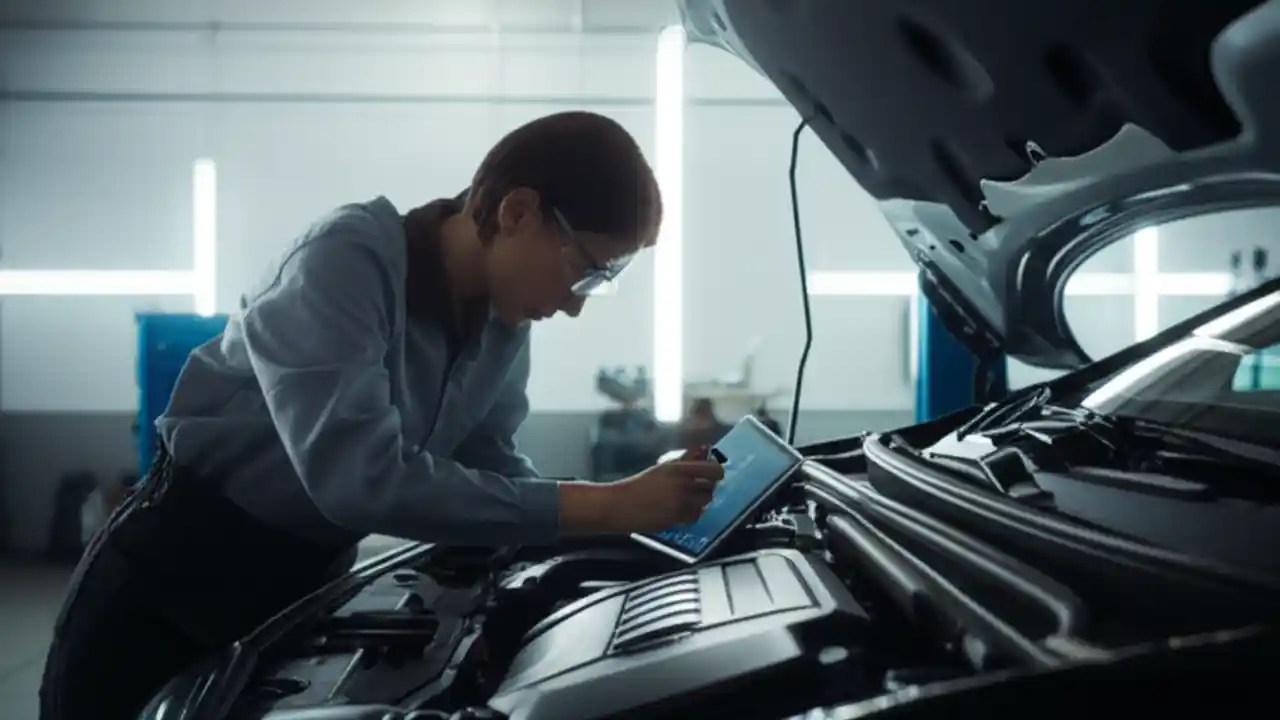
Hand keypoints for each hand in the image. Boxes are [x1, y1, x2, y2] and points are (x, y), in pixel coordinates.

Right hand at [603, 456, 724, 532]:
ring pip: (704, 504)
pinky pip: (695, 517)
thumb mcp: (663, 468)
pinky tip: (681, 509)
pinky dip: (692, 513)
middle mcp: (682, 487)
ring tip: (688, 498)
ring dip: (700, 501)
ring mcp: (680, 505)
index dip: (716, 472)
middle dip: (706, 487)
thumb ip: (686, 459)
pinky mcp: (676, 520)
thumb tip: (704, 448)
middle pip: (710, 488)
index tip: (711, 473)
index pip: (713, 470)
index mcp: (679, 470)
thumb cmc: (641, 484)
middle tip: (698, 486)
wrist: (621, 505)